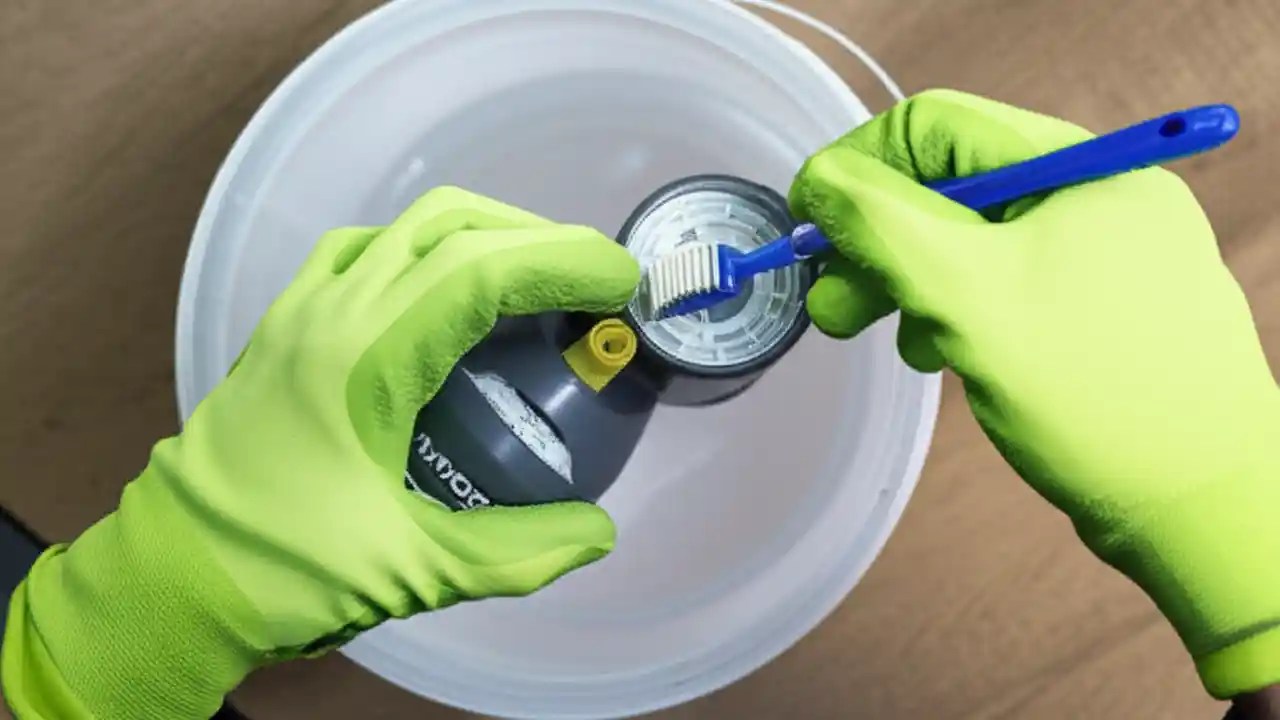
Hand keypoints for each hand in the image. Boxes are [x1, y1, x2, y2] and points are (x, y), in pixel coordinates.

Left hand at [2, 187, 639, 719]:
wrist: (172, 576)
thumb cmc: (282, 570)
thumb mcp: (414, 570)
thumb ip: (519, 552)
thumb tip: (597, 532)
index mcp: (362, 359)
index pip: (479, 272)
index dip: (562, 264)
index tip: (621, 282)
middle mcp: (330, 313)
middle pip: (449, 228)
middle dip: (536, 241)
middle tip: (594, 285)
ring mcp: (301, 312)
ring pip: (405, 230)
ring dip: (482, 237)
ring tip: (534, 283)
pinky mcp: (286, 327)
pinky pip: (362, 254)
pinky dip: (422, 253)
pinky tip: (446, 296)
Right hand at [790, 89, 1279, 698]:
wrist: (1195, 502)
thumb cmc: (1100, 397)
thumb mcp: (970, 298)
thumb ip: (885, 228)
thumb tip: (822, 183)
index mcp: (1074, 169)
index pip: (937, 127)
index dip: (860, 167)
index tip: (811, 222)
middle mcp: (1088, 197)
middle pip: (948, 186)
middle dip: (877, 240)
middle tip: (831, 298)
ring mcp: (1092, 253)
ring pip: (966, 241)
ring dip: (908, 281)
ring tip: (877, 332)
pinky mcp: (1088, 305)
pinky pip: (997, 284)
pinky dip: (952, 311)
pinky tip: (941, 353)